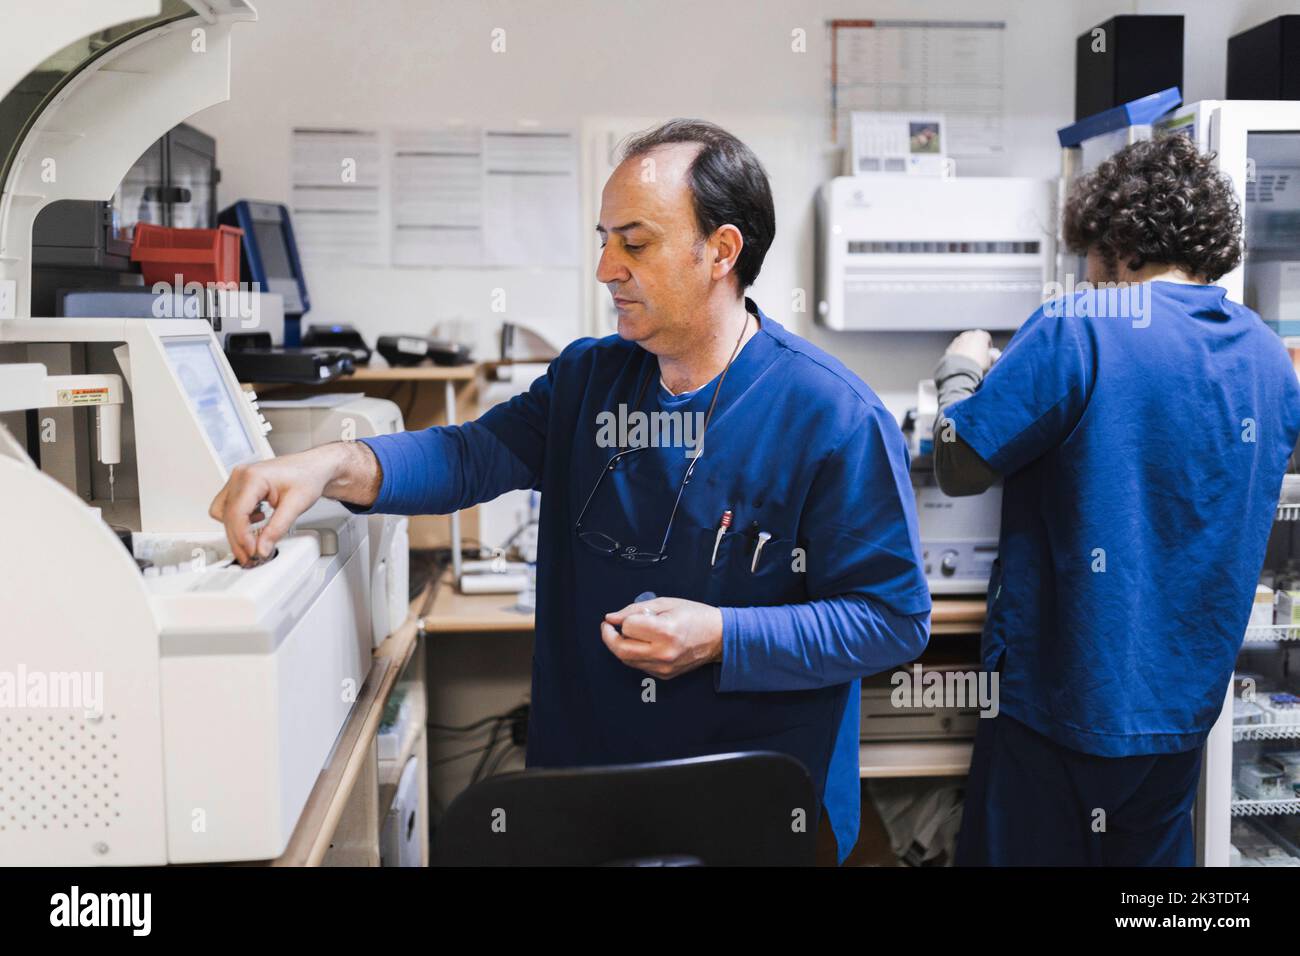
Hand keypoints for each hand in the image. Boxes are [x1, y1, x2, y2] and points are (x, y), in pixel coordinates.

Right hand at [208, 446, 342, 565]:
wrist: (314, 467)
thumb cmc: (307, 477)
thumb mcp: (296, 505)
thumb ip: (277, 528)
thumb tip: (262, 548)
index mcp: (252, 477)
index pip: (237, 513)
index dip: (242, 537)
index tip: (253, 552)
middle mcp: (240, 476)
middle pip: (228, 516)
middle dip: (239, 540)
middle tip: (253, 556)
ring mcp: (238, 480)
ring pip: (223, 513)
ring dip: (236, 530)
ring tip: (254, 543)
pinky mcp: (240, 486)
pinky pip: (228, 508)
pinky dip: (239, 521)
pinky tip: (256, 526)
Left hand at [601, 596, 723, 679]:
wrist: (719, 637)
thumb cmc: (695, 615)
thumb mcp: (666, 603)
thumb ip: (635, 610)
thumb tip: (611, 618)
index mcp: (666, 631)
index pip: (628, 627)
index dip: (624, 619)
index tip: (624, 615)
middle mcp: (664, 653)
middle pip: (621, 650)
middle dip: (609, 637)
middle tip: (608, 627)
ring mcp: (663, 667)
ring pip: (627, 660)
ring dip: (620, 646)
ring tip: (626, 633)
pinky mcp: (664, 675)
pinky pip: (638, 665)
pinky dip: (634, 654)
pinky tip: (641, 643)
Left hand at [945, 329, 993, 372]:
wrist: (960, 370)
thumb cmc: (977, 364)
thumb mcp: (990, 361)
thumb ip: (991, 356)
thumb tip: (990, 357)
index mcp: (980, 334)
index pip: (987, 338)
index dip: (988, 347)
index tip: (988, 354)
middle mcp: (968, 334)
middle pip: (974, 340)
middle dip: (976, 347)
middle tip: (978, 357)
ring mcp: (957, 340)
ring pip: (964, 344)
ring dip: (967, 350)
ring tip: (969, 361)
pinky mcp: (950, 347)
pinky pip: (956, 350)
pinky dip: (959, 354)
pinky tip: (961, 363)